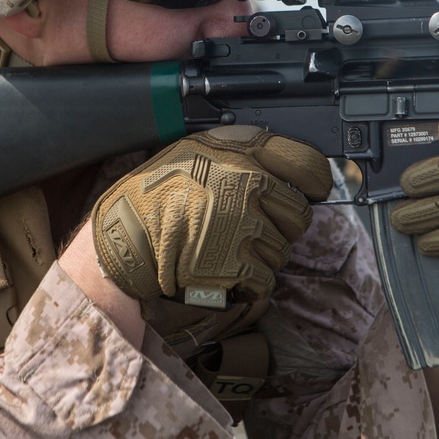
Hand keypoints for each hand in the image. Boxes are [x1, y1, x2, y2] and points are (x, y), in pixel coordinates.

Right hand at [91, 125, 332, 306]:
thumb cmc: (154, 199)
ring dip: (261, 257)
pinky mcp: (238, 264)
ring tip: (224, 250)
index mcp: (236, 153)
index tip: (316, 187)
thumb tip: (283, 169)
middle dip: (282, 226)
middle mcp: (246, 185)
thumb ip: (240, 155)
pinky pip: (265, 281)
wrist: (122, 243)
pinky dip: (248, 285)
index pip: (304, 162)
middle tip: (250, 229)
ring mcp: (243, 226)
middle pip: (300, 215)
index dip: (316, 179)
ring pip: (282, 251)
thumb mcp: (193, 154)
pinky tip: (222, 273)